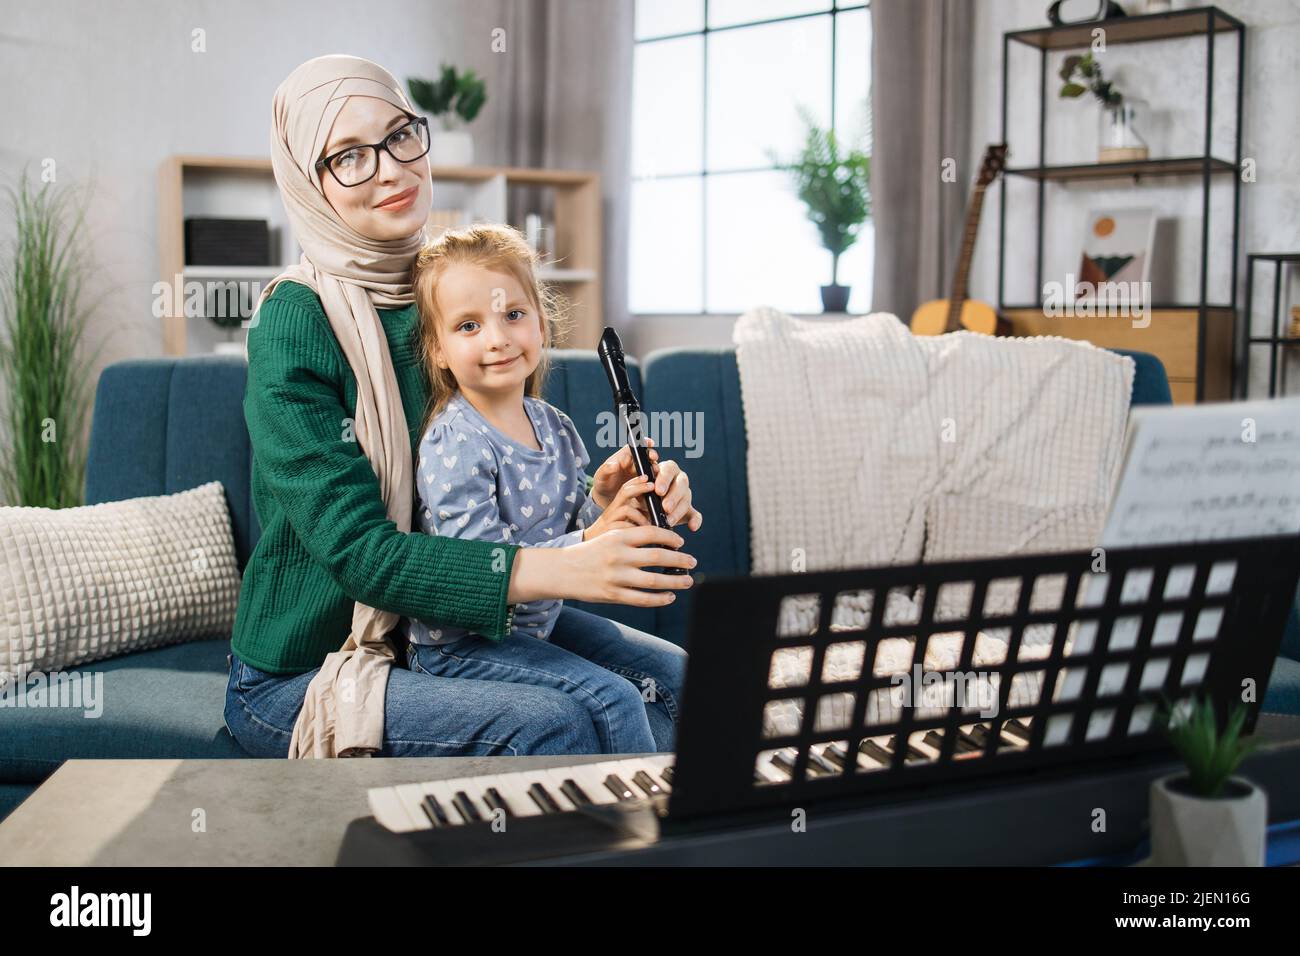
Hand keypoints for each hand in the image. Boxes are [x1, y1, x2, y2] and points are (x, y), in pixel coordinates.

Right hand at [507, 525, 695, 607]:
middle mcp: (619, 556)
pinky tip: (669, 597)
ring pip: (655, 581)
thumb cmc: (588, 553)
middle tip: (692, 561)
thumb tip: (662, 543)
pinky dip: (660, 599)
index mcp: (618, 537)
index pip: (652, 533)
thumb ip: (631, 540)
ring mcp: (616, 577)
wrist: (561, 571)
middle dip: (680, 560)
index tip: (681, 542)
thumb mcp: (608, 538)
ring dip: (675, 581)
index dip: (671, 537)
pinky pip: (643, 599)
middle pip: (659, 557)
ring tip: (687, 581)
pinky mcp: (613, 595)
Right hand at [582, 474, 652, 539]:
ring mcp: (609, 520)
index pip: (626, 488)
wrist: (591, 548)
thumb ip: (638, 515)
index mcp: (617, 506)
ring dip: (642, 516)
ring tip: (651, 525)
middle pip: (625, 492)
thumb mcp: (625, 521)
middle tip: (652, 486)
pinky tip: (641, 537)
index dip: (637, 481)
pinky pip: (624, 527)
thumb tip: (657, 514)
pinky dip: (635, 530)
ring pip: (627, 509)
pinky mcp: (608, 532)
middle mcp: (612, 510)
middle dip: (640, 487)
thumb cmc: (613, 534)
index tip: (649, 478)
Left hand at [590, 438, 702, 531]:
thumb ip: (606, 470)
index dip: (662, 467)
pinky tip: (692, 527)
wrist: (614, 511)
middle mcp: (670, 479)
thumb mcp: (604, 479)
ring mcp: (677, 495)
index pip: (663, 463)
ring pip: (686, 496)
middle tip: (662, 502)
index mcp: (653, 468)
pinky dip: (695, 520)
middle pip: (679, 479)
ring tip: (668, 519)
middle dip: (671, 490)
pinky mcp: (681, 511)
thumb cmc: (611, 490)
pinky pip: (693, 513)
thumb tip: (613, 464)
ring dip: (679, 507)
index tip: (654, 468)